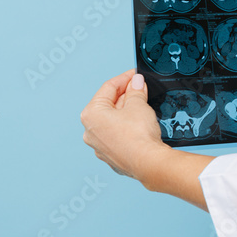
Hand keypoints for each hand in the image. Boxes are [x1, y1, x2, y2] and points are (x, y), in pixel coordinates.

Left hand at [81, 70, 167, 185]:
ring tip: (143, 104)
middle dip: (126, 95)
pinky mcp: (111, 155)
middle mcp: (90, 131)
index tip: (135, 75)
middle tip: (142, 88)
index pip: (108, 88)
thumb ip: (135, 90)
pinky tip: (140, 123)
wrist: (147, 162)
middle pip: (108, 104)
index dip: (125, 78)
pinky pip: (117, 134)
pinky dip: (127, 126)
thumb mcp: (138, 104)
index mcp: (91, 114)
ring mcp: (99, 146)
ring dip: (126, 110)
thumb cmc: (138, 135)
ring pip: (112, 120)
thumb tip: (136, 82)